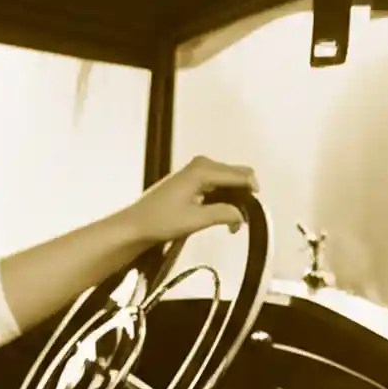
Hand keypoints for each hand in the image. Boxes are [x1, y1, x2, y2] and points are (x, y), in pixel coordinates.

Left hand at [120, 155, 258, 243]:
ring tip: (230, 224)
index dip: (252, 193)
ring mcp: (195, 170)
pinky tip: (220, 215)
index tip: (252, 215)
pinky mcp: (190, 179)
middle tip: (240, 220)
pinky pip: (217, 183)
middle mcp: (201, 164)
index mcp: (203, 170)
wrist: (135, 224)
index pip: (242, 175)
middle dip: (244, 195)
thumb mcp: (195, 220)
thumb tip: (243, 215)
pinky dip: (223, 197)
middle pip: (237, 174)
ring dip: (234, 199)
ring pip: (228, 179)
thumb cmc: (161, 221)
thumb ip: (223, 214)